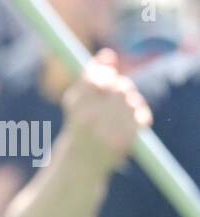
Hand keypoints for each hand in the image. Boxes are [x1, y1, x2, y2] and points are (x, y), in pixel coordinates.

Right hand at [61, 47, 152, 169]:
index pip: (97, 79)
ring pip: (132, 99)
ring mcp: (109, 131)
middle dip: (119, 88)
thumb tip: (109, 54)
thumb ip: (91, 75)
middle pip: (121, 86)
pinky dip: (137, 115)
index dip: (104, 75)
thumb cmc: (79, 126)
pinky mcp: (125, 140)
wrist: (81, 163)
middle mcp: (91, 120)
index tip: (102, 83)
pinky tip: (126, 123)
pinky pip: (141, 114)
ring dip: (129, 101)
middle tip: (111, 100)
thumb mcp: (76, 100)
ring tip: (116, 113)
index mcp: (76, 110)